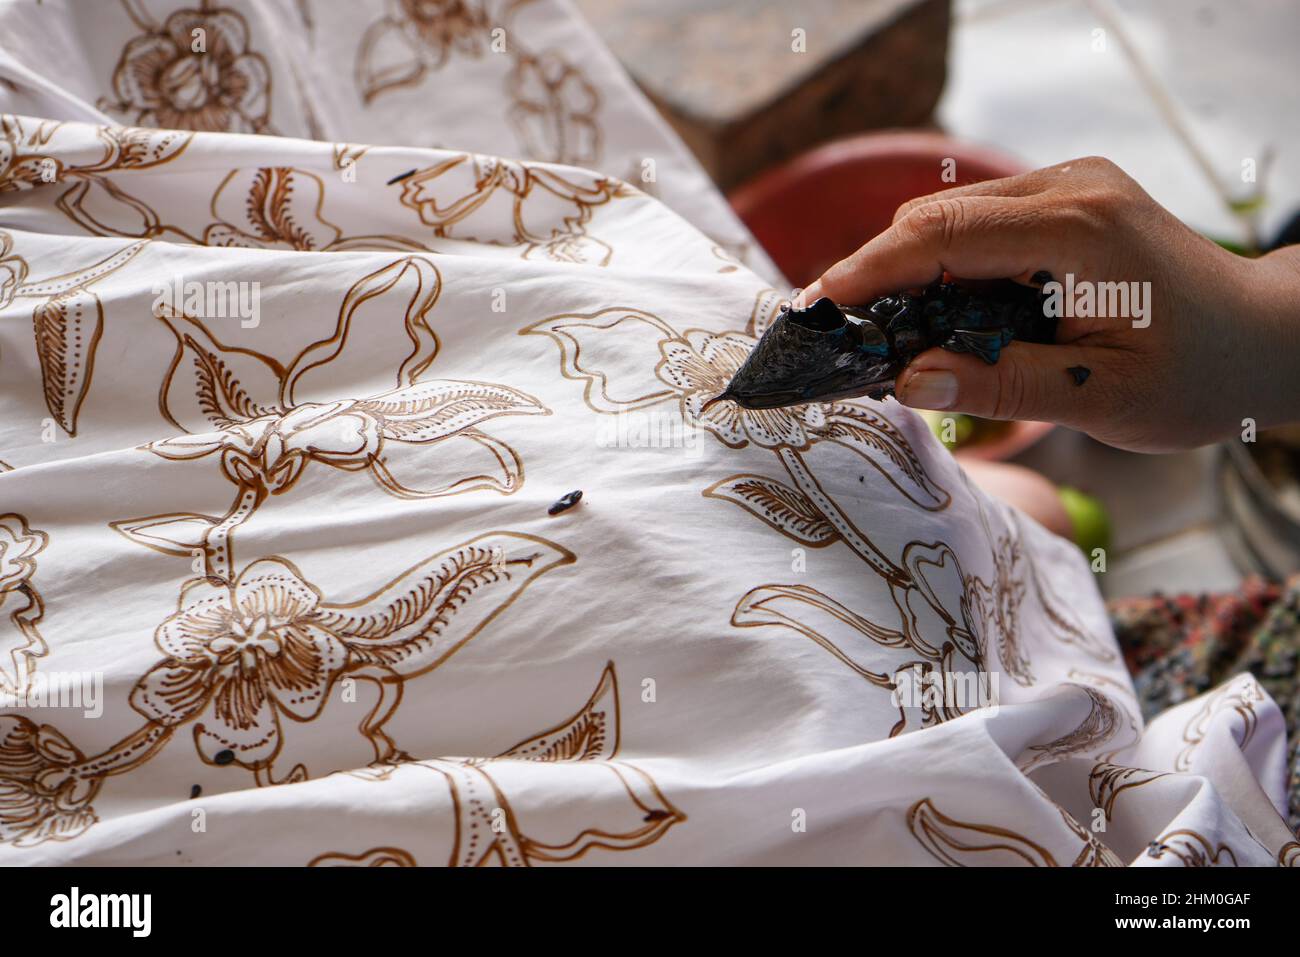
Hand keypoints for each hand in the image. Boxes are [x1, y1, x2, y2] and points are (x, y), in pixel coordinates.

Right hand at [800, 157, 1299, 452]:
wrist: (1262, 341)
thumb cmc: (1199, 375)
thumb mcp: (1104, 398)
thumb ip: (1003, 387)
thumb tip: (909, 382)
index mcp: (1081, 229)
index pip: (943, 237)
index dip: (870, 271)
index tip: (817, 305)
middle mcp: (1072, 189)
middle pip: (935, 217)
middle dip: (878, 273)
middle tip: (839, 333)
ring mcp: (1070, 188)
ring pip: (950, 216)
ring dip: (908, 271)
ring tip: (880, 332)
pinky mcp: (1066, 202)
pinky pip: (978, 224)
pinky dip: (942, 266)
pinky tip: (933, 314)